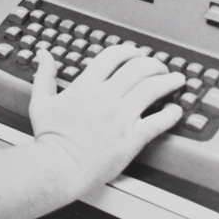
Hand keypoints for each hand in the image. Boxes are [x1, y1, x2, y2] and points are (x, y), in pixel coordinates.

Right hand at [28, 45, 184, 195]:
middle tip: (161, 67)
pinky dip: (171, 114)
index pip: (113, 56)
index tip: (136, 55)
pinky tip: (175, 111)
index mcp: (86, 85)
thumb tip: (44, 54)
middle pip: (138, 68)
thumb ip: (44, 75)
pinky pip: (158, 121)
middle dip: (154, 64)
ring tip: (177, 80)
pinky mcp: (132, 138)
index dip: (129, 51)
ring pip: (153, 89)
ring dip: (169, 81)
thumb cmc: (50, 137)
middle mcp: (106, 96)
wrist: (59, 167)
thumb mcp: (41, 101)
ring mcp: (121, 117)